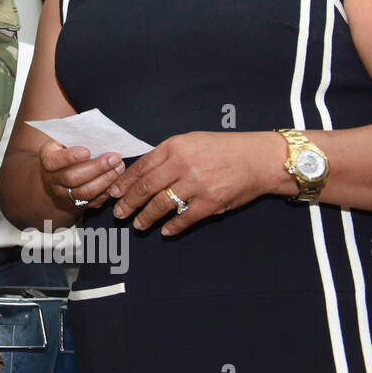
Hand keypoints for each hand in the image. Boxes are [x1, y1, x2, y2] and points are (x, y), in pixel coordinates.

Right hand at [39, 140, 123, 211]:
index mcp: (47, 159)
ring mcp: (64, 194)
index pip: (54, 161)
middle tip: (114, 158)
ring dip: (105, 180)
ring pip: (84, 193)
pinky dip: (107, 192)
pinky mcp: (77, 205)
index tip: (87, 151)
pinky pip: (93, 202)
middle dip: (96, 168)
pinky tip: (118, 180)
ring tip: (119, 167)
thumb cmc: (65, 151)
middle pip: (72, 178)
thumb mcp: (63, 140)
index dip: (69, 157)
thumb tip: (98, 129)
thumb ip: (76, 136)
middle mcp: (53, 179)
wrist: (56, 174)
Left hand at [111, 131, 282, 234]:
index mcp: (174, 147)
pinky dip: (172, 227)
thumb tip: (141, 172)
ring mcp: (196, 184)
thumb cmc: (223, 149)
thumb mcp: (190, 141)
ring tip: (138, 225)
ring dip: (146, 217)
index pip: (140, 167)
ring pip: (161, 205)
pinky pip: (185, 218)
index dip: (124, 182)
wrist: (258, 158)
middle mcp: (182, 164)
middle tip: (119, 213)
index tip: (113, 193)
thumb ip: (166, 155)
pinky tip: (164, 231)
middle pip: (146, 187)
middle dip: (128, 202)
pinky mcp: (210, 202)